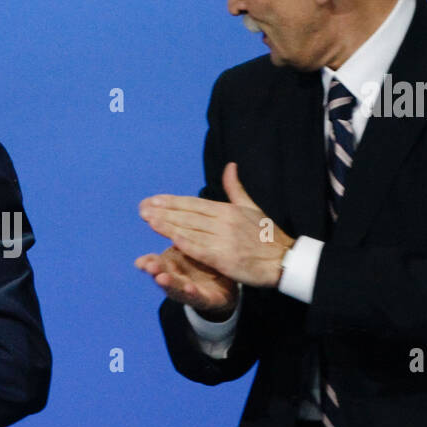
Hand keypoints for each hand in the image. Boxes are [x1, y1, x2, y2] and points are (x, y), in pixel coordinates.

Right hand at [135, 245, 238, 317]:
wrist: (225, 286)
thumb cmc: (201, 264)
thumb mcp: (186, 249)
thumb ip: (173, 235)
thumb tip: (154, 214)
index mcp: (171, 265)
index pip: (156, 262)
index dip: (147, 262)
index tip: (139, 262)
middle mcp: (178, 279)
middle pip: (164, 274)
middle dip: (155, 271)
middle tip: (148, 266)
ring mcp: (191, 290)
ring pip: (177, 287)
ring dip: (169, 284)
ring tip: (162, 278)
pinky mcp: (208, 299)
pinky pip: (200, 297)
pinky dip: (192, 293)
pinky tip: (190, 287)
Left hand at [139, 162, 293, 288]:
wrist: (285, 260)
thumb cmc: (268, 235)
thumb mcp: (252, 207)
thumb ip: (236, 188)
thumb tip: (229, 166)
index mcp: (228, 210)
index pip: (194, 203)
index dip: (172, 202)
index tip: (152, 200)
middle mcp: (224, 222)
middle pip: (188, 215)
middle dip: (163, 211)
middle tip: (141, 208)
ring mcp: (224, 240)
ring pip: (190, 230)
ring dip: (168, 225)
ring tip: (148, 219)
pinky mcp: (226, 258)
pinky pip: (202, 249)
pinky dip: (186, 243)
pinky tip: (171, 238)